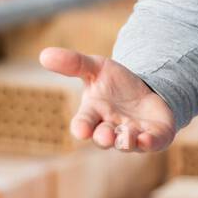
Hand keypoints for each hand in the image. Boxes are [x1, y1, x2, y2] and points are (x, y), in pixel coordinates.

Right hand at [39, 47, 175, 152]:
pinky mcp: (154, 136)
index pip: (83, 123)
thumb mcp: (97, 67)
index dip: (82, 128)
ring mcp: (132, 135)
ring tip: (127, 134)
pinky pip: (151, 143)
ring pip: (126, 143)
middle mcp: (111, 128)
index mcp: (94, 114)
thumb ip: (74, 63)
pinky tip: (147, 139)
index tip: (81, 131)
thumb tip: (43, 54)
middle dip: (103, 137)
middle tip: (105, 135)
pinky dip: (149, 142)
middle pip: (103, 138)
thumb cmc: (116, 83)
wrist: (148, 91)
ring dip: (126, 140)